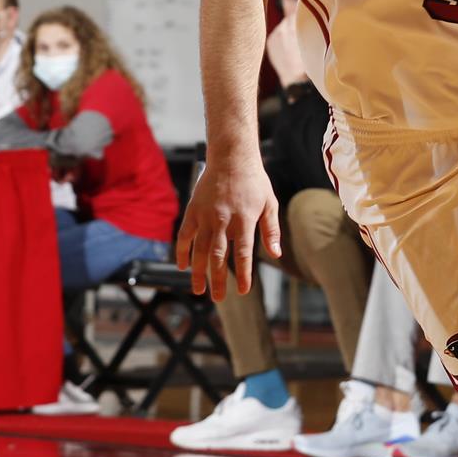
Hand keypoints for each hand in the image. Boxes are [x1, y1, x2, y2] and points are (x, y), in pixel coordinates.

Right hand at [176, 156, 281, 299]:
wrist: (231, 157)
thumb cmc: (254, 181)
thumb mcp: (270, 203)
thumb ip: (271, 230)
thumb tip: (276, 255)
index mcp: (245, 219)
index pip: (243, 253)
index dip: (244, 274)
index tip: (244, 291)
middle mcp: (223, 220)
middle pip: (219, 257)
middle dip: (218, 280)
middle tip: (218, 299)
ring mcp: (206, 215)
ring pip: (199, 249)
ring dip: (198, 272)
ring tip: (198, 290)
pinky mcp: (193, 210)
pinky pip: (185, 234)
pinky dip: (182, 251)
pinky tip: (181, 266)